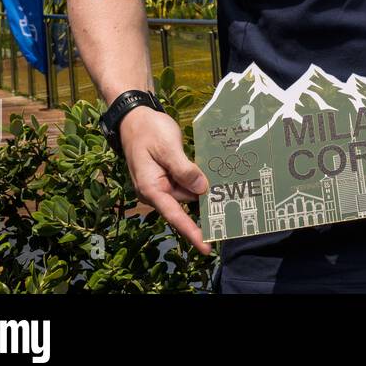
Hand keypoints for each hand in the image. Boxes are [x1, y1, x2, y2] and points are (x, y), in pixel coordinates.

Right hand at [120, 106, 212, 254]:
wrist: (135, 117)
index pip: (174, 216)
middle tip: (230, 194)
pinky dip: (196, 178)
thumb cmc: (148, 131)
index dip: (191, 232)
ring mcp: (161, 184)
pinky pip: (186, 181)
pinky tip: (210, 171)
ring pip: (188, 191)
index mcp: (151, 188)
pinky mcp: (167, 175)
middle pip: (186, 202)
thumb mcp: (167, 148)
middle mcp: (156, 191)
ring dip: (202, 185)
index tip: (206, 247)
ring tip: (222, 176)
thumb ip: (184, 169)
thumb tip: (201, 189)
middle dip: (205, 200)